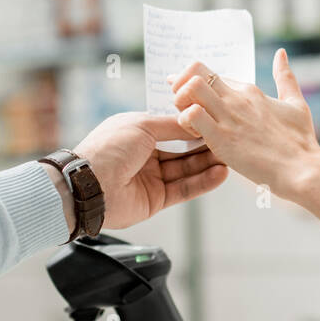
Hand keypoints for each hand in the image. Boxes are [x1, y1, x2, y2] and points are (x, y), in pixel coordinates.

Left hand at [73, 112, 228, 229]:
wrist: (89, 185)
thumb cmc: (109, 148)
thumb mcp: (142, 126)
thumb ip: (172, 125)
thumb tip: (195, 121)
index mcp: (138, 132)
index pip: (173, 128)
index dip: (193, 126)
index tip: (215, 121)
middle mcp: (145, 154)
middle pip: (182, 150)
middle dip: (205, 146)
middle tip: (228, 141)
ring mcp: (151, 178)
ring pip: (186, 170)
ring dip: (207, 164)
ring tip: (229, 158)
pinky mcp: (156, 199)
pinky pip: (183, 190)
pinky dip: (202, 183)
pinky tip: (220, 174)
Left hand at [168, 49, 319, 202]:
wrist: (303, 168)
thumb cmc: (301, 141)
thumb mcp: (296, 103)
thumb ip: (285, 77)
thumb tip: (281, 53)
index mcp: (250, 90)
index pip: (212, 75)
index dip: (195, 82)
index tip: (185, 91)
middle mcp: (236, 98)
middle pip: (196, 71)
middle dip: (181, 84)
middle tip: (183, 104)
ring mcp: (229, 116)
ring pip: (190, 88)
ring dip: (180, 101)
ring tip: (185, 120)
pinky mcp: (221, 138)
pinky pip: (192, 116)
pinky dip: (184, 122)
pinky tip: (192, 135)